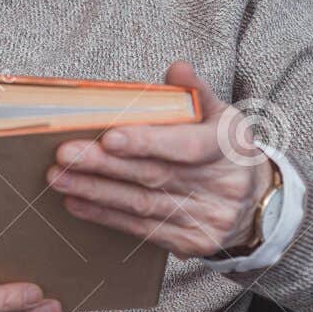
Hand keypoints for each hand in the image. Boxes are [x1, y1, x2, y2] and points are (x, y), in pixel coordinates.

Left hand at [45, 61, 275, 258]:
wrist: (253, 202)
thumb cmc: (223, 149)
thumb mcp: (220, 115)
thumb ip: (196, 91)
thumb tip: (177, 68)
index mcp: (230, 147)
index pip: (188, 146)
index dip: (148, 142)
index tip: (109, 137)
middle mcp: (222, 186)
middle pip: (155, 175)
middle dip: (104, 166)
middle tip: (64, 154)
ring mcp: (207, 219)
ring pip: (142, 205)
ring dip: (95, 191)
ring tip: (59, 178)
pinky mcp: (191, 243)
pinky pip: (141, 230)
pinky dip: (105, 216)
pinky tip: (77, 203)